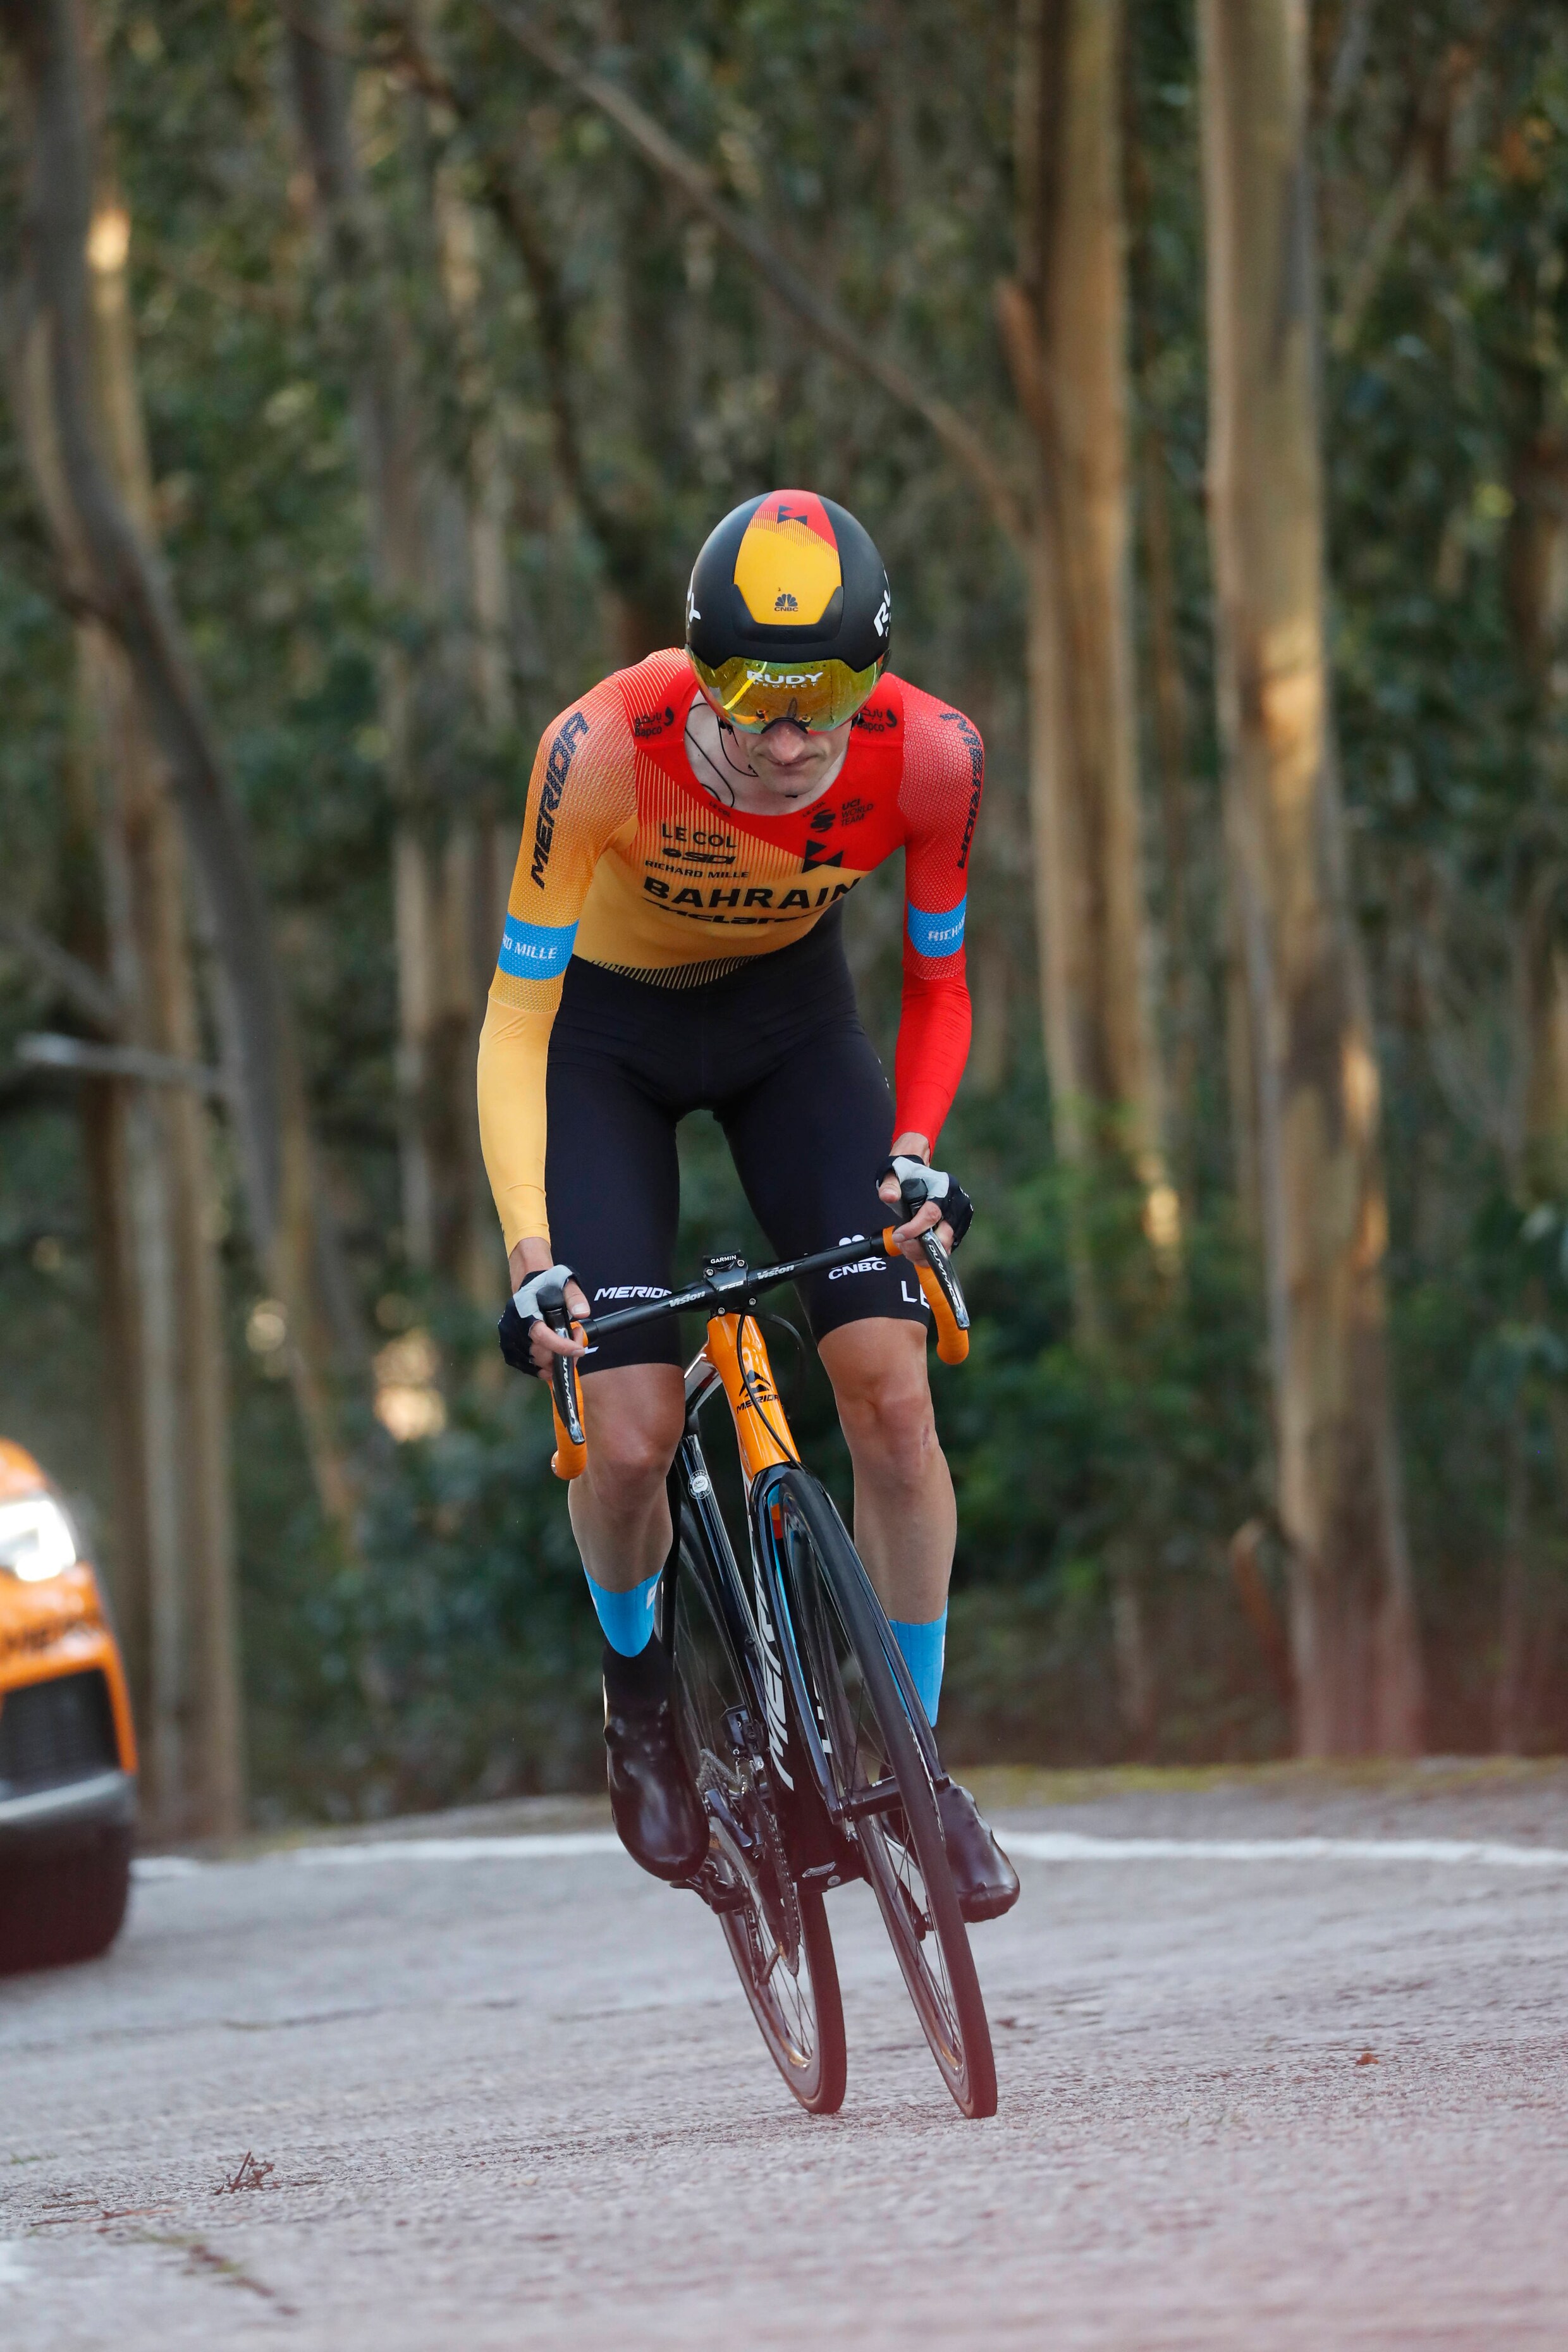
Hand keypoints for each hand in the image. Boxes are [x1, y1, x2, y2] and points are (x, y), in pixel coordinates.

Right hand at [506, 1238, 590, 1378]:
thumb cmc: (548, 1283)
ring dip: (555, 1361)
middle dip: (563, 1353)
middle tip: (576, 1339)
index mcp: (524, 1310)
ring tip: (566, 1343)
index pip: (541, 1336)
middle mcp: (512, 1327)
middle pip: (540, 1354)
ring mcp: (508, 1340)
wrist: (530, 1285)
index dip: (561, 1347)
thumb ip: (575, 1297)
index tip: (579, 1350)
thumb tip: (582, 1313)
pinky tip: (554, 1355)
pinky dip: (544, 1366)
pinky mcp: (509, 1350)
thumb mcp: (565, 1282)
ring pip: (536, 1364)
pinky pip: (528, 1367)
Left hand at [876, 1133, 955, 1263]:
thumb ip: (890, 1185)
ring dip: (920, 1253)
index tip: (898, 1235)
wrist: (918, 1176)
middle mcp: (957, 1204)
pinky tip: (913, 1247)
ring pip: (944, 1249)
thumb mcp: (895, 1174)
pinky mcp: (956, 1232)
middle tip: (901, 1242)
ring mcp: (958, 1220)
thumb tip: (889, 1196)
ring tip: (904, 1244)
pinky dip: (926, 1255)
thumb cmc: (908, 1174)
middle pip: (943, 1237)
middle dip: (918, 1246)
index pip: (932, 1214)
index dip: (913, 1229)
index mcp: (945, 1187)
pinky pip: (943, 1252)